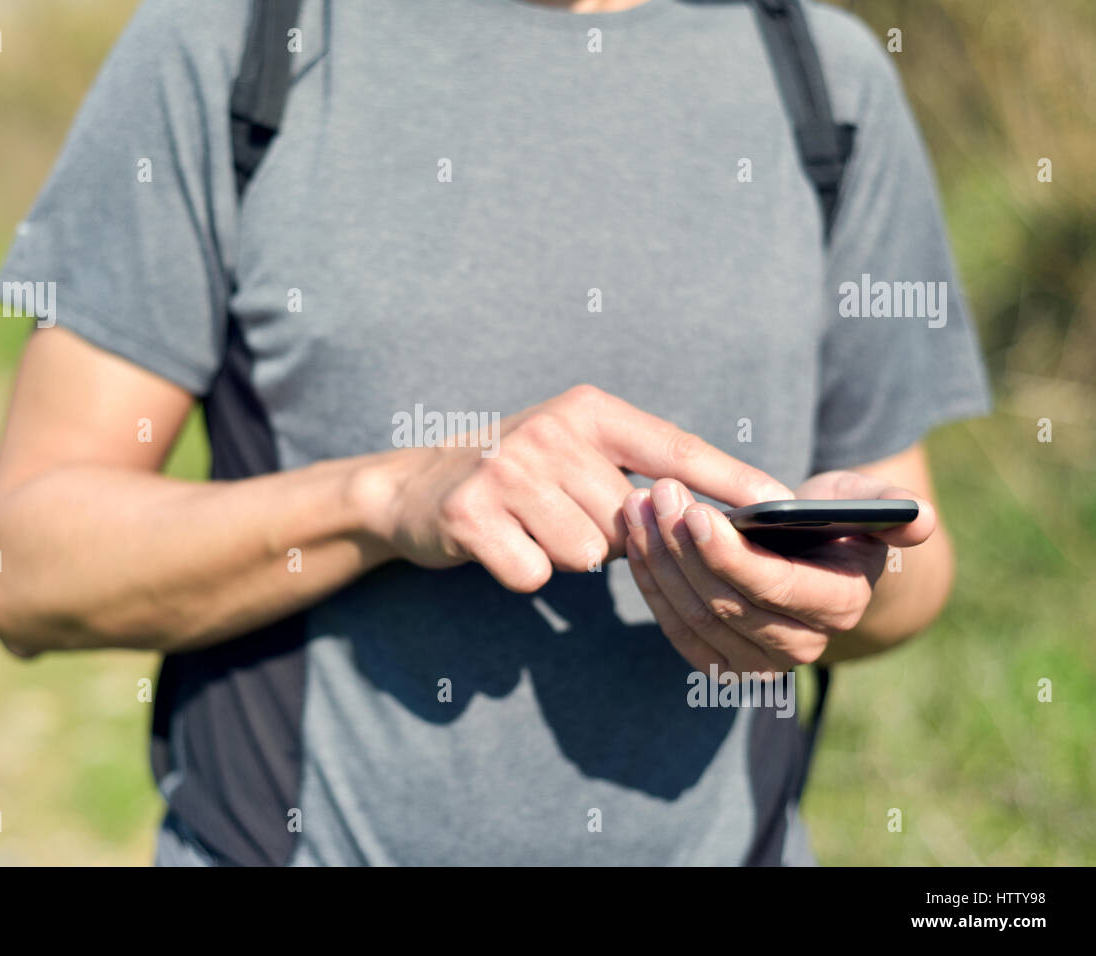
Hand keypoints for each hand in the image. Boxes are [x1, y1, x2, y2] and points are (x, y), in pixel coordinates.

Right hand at [359, 385, 791, 592]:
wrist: (413, 488)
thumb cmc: (516, 477)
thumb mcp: (575, 452)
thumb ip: (635, 474)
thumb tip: (715, 519)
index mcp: (588, 410)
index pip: (676, 449)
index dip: (731, 480)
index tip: (784, 505)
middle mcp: (550, 430)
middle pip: (629, 523)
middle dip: (608, 536)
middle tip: (562, 515)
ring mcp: (506, 469)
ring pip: (586, 554)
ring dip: (564, 555)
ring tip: (530, 527)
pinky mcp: (469, 514)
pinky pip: (535, 574)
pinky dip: (522, 572)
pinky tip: (500, 544)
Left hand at [622, 469, 935, 676]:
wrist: (808, 556)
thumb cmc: (836, 518)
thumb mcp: (865, 501)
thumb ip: (892, 507)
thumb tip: (921, 517)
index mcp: (841, 605)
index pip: (776, 588)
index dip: (731, 555)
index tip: (694, 512)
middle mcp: (802, 647)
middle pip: (726, 603)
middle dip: (683, 548)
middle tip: (655, 495)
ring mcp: (758, 663)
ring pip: (693, 616)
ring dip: (657, 561)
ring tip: (637, 507)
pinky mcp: (720, 663)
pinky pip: (674, 627)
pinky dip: (650, 582)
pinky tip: (634, 538)